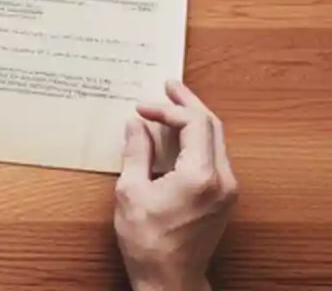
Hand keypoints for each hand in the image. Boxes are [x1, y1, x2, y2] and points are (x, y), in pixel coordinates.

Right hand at [115, 80, 237, 290]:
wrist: (170, 278)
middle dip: (188, 104)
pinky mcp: (223, 197)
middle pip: (212, 126)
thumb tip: (135, 125)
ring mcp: (227, 189)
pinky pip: (215, 155)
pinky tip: (179, 135)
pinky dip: (197, 138)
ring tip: (172, 106)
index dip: (166, 110)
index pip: (193, 124)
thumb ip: (136, 152)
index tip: (141, 109)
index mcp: (200, 176)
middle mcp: (222, 179)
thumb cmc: (148, 241)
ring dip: (194, 120)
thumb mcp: (131, 191)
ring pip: (217, 139)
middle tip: (168, 86)